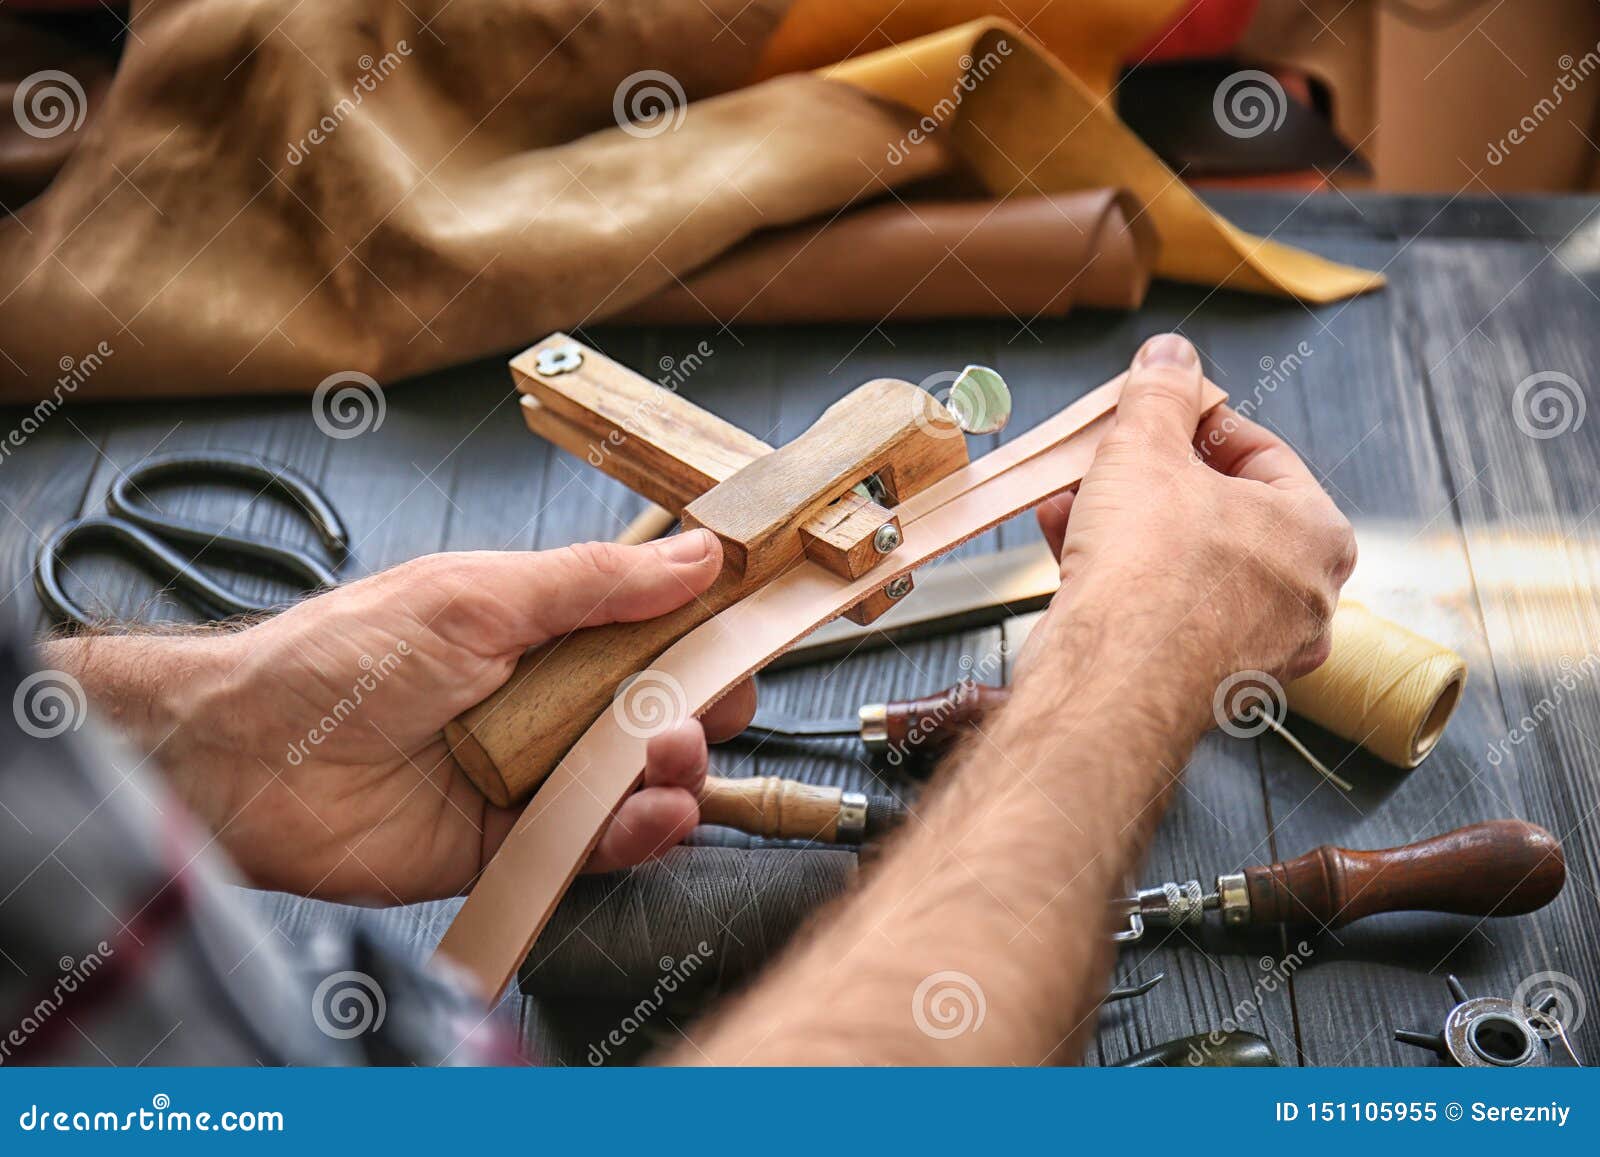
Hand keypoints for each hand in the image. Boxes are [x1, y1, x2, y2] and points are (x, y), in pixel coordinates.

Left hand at [62, 531, 753, 903]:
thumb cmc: (342, 658)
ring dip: (675, 769)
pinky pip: (596, 844)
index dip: (710, 628)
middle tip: (708, 698)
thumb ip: (595, 582)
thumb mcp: (480, 597)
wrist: (246, 756)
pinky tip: (651, 812)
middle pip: (665, 708)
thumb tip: (696, 554)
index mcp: (545, 630)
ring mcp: (534, 775)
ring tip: (664, 755)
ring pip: (641, 781)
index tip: (759, 621)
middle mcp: (548, 703)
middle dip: (704, 703)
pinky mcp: (513, 844)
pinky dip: (637, 832)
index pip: (656, 628)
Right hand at [1032, 333, 1355, 689]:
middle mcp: (1301, 596)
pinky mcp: (1202, 680)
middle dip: (1153, 481)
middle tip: (1112, 457)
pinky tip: (1065, 539)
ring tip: (1073, 495)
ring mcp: (1255, 646)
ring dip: (1126, 525)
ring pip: (1188, 564)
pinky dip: (1122, 575)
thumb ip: (1160, 394)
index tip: (1158, 416)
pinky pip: (1165, 609)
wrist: (1112, 678)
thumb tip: (1170, 356)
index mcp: (1317, 534)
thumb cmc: (1150, 571)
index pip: (1263, 455)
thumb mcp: (1146, 447)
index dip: (1198, 426)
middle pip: (1221, 512)